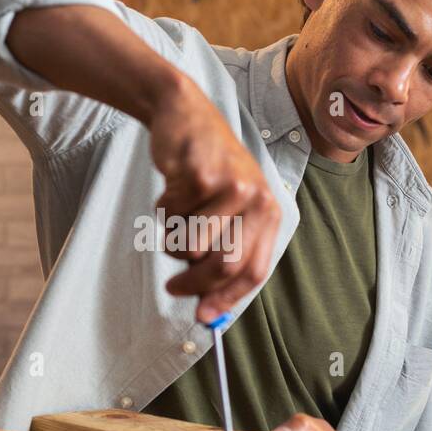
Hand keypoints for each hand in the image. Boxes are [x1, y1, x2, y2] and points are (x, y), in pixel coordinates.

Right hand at [149, 78, 281, 321]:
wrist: (186, 114)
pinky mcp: (200, 174)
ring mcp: (230, 185)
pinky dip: (162, 212)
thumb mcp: (228, 205)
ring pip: (190, 245)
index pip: (254, 270)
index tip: (204, 316)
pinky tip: (170, 190)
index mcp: (268, 211)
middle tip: (173, 286)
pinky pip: (170, 217)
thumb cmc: (206, 166)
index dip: (227, 299)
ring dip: (172, 240)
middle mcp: (256, 198)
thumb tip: (206, 308)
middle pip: (224, 264)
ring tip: (174, 217)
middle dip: (194, 283)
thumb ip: (223, 250)